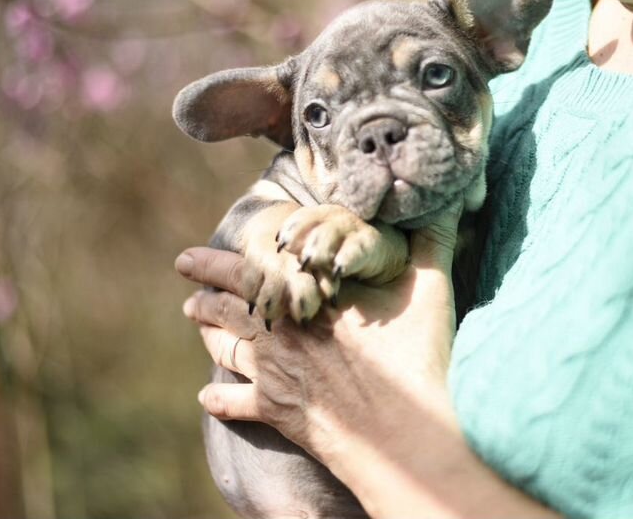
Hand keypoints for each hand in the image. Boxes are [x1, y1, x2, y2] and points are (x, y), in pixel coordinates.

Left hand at [174, 203, 461, 464]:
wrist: (405, 435)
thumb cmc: (418, 358)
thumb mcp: (432, 287)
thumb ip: (432, 238)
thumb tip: (449, 197)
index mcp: (310, 298)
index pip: (252, 271)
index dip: (219, 260)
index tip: (194, 253)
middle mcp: (284, 333)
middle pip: (229, 305)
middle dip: (202, 286)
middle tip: (182, 269)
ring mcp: (278, 375)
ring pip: (226, 347)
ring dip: (207, 329)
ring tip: (192, 314)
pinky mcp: (280, 413)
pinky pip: (238, 406)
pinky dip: (219, 399)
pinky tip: (206, 397)